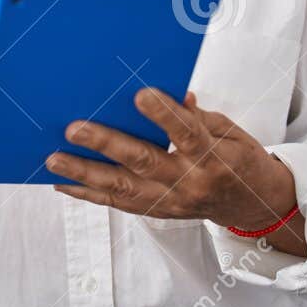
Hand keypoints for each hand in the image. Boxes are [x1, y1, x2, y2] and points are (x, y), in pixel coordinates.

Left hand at [48, 89, 299, 234]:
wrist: (253, 206)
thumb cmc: (241, 160)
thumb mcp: (232, 132)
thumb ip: (199, 117)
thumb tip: (176, 96)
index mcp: (214, 158)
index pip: (188, 134)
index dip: (165, 115)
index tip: (140, 94)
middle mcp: (189, 183)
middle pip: (144, 163)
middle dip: (106, 144)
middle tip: (74, 129)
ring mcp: (170, 202)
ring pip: (122, 189)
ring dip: (84, 173)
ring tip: (54, 159)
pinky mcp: (157, 212)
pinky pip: (117, 204)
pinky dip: (88, 194)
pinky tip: (63, 182)